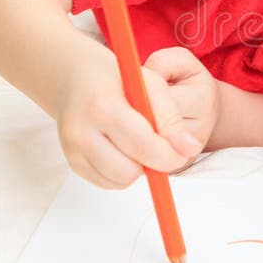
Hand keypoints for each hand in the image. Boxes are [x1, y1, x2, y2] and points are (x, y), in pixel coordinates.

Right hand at [54, 47, 217, 188]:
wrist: (74, 78)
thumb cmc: (117, 78)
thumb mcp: (150, 84)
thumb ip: (171, 117)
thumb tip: (190, 147)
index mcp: (103, 106)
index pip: (142, 144)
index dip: (169, 155)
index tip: (182, 152)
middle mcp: (81, 131)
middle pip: (129, 170)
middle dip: (152, 163)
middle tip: (160, 146)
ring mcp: (73, 149)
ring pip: (120, 181)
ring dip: (138, 169)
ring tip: (139, 143)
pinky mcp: (72, 163)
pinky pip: (108, 183)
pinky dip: (122, 173)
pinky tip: (123, 149)